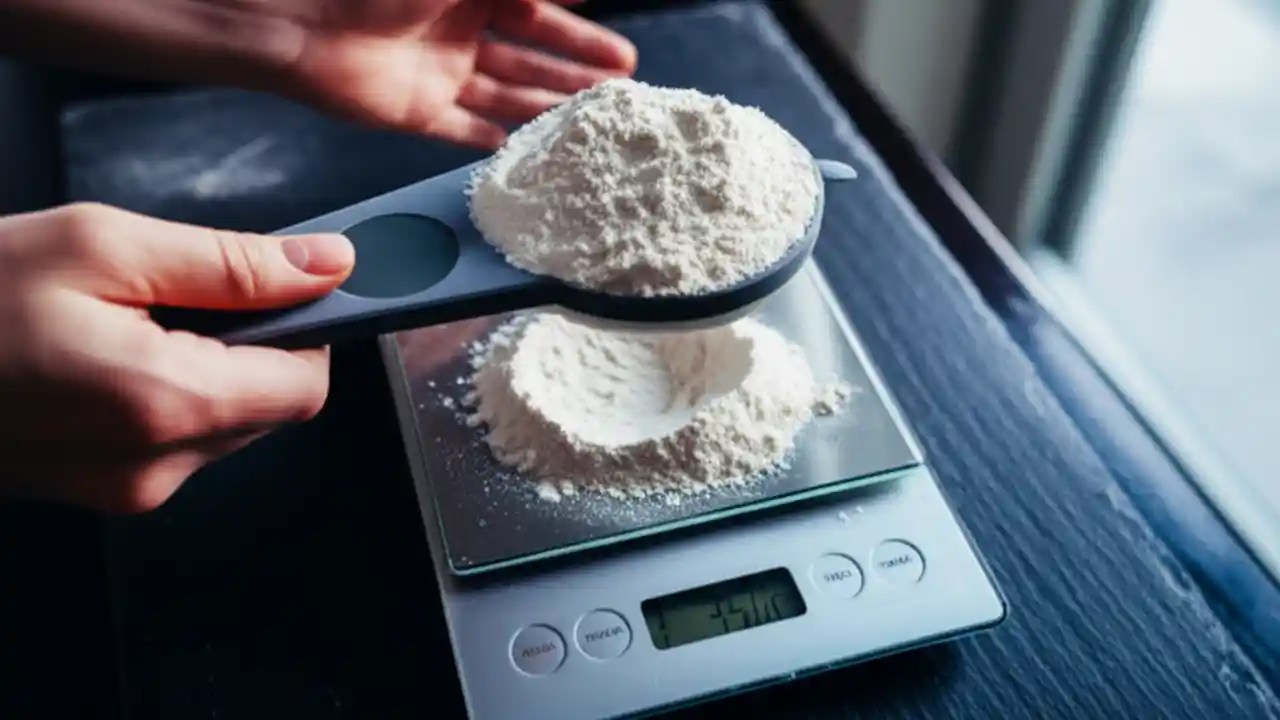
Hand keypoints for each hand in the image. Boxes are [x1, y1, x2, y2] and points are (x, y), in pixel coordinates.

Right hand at [0, 203, 354, 513]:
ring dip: (209, 367)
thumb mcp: (101, 246)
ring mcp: (125, 488)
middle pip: (271, 405)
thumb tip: (328, 267)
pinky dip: (168, 393)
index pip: (307, 386)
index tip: (285, 286)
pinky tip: (107, 355)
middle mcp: (155, 466)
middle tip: (182, 291)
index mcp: (165, 404)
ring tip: (128, 321)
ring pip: (227, 422)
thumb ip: (231, 263)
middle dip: (254, 343)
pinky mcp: (99, 490)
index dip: (308, 329)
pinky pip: (176, 439)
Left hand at [269, 0, 637, 146]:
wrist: (297, 19)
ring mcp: (437, 71)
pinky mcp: (414, 111)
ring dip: (548, 105)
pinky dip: (495, 142)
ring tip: (593, 124)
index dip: (581, 32)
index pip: (539, 9)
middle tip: (622, 90)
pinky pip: (464, 131)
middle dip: (575, 70)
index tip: (621, 52)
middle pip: (531, 54)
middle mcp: (457, 28)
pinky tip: (531, 153)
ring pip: (507, 93)